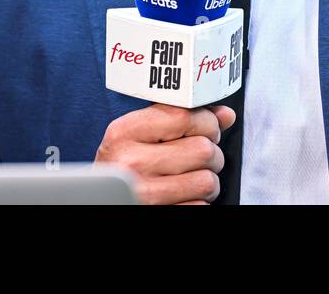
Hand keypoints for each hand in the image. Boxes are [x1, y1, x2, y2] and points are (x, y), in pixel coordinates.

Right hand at [95, 103, 236, 204]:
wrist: (103, 199)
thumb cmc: (124, 165)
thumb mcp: (140, 134)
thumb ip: (180, 119)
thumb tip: (225, 114)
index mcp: (124, 133)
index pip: (185, 116)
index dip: (207, 121)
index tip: (207, 127)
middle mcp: (131, 163)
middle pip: (203, 149)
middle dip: (211, 153)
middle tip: (201, 156)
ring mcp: (144, 194)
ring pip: (207, 181)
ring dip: (207, 180)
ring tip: (193, 177)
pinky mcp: (157, 214)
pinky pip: (200, 206)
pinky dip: (198, 201)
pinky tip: (184, 195)